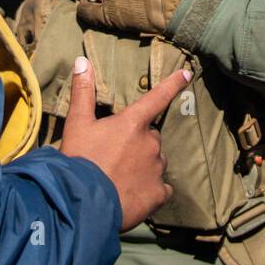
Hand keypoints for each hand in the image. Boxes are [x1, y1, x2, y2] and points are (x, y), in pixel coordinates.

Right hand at [61, 56, 189, 230]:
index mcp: (132, 123)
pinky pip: (162, 189)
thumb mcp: (76, 124)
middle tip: (114, 157)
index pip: (156, 98)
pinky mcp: (158, 194)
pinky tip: (134, 195)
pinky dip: (152, 191)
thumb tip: (82, 59)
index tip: (187, 73)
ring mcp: (157, 169)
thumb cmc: (79, 160)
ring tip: (120, 179)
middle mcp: (150, 143)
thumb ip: (83, 92)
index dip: (173, 84)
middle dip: (138, 144)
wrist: (82, 204)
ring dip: (144, 167)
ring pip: (156, 162)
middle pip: (151, 137)